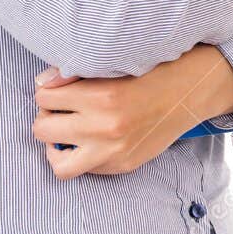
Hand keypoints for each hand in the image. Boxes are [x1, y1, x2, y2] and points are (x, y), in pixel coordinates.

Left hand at [32, 45, 232, 177]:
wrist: (190, 93)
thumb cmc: (151, 71)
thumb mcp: (113, 63)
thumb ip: (74, 74)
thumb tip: (42, 84)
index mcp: (100, 96)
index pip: (43, 97)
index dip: (47, 91)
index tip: (56, 89)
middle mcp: (104, 128)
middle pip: (42, 129)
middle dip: (47, 116)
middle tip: (59, 109)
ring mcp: (113, 152)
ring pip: (58, 163)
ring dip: (56, 146)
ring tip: (65, 134)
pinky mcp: (123, 166)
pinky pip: (85, 170)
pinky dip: (81, 157)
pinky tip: (89, 141)